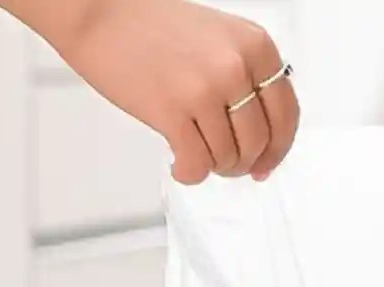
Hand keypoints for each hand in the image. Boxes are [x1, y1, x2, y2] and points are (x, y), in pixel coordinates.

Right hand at [13, 0, 299, 183]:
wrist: (97, 10)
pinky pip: (197, 164)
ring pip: (228, 158)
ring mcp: (206, 89)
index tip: (265, 165)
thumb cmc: (151, 25)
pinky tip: (178, 164)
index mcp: (256, 46)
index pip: (286, 113)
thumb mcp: (219, 39)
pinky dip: (190, 173)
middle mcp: (237, 66)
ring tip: (195, 154)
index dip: (278, 149)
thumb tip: (263, 134)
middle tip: (226, 165)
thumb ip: (246, 77)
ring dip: (213, 167)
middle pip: (259, 142)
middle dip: (242, 163)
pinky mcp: (172, 111)